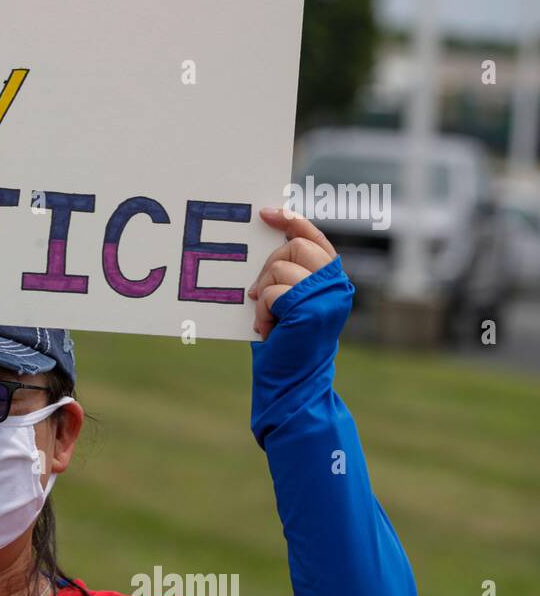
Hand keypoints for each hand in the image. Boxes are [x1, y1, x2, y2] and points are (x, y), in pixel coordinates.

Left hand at [248, 207, 337, 338]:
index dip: (292, 221)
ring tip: (266, 317)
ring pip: (280, 269)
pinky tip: (268, 329)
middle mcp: (337, 285)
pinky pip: (273, 293)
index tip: (266, 213)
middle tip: (258, 293)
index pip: (314, 237)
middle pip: (294, 247)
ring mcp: (327, 296)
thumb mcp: (289, 300)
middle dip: (269, 267)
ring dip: (263, 294)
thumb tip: (268, 242)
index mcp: (333, 280)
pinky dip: (262, 311)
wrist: (292, 382)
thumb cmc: (286, 342)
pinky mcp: (311, 310)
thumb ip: (288, 274)